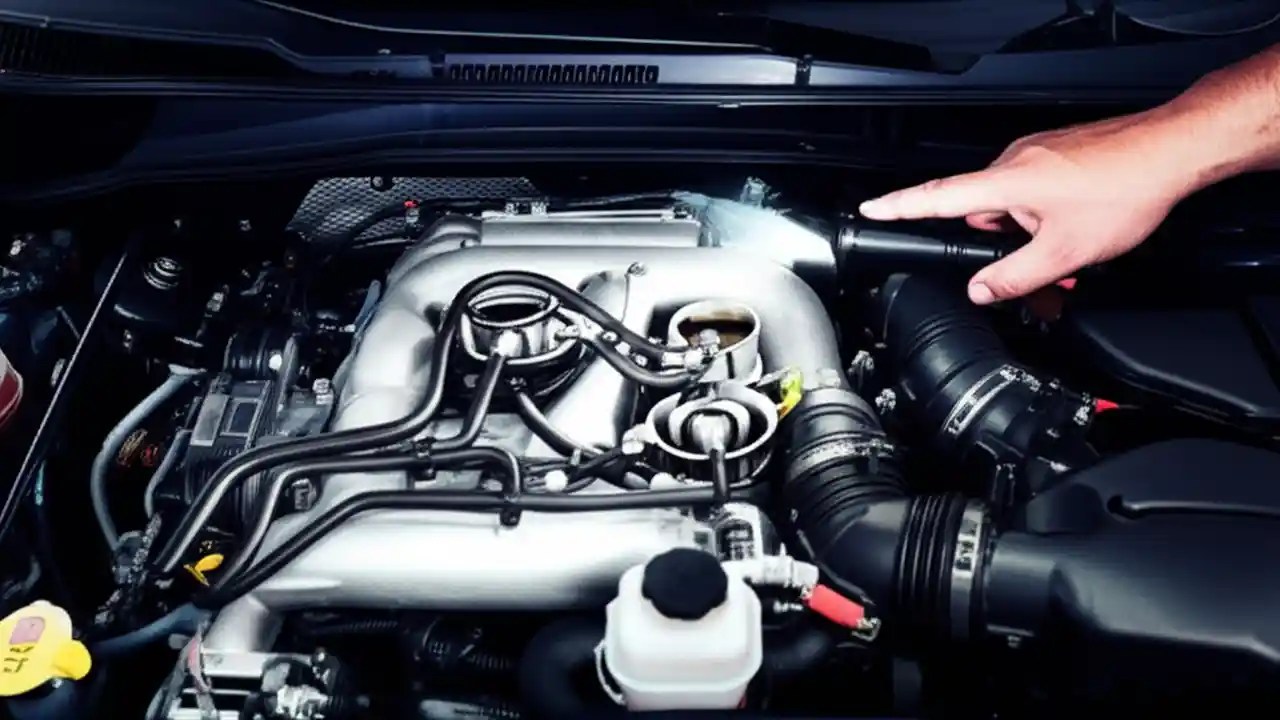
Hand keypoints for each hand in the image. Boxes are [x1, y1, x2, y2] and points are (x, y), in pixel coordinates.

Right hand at [858, 109, 1206, 304]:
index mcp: (1005, 183)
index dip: (898, 206)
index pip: (935, 198)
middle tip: (1033, 271)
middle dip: (1000, 244)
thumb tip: (981, 292)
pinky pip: (1035, 191)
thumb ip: (1015, 277)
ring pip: (1013, 205)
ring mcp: (1038, 154)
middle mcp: (1015, 161)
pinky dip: (1046, 216)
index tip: (871, 209)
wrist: (1172, 151)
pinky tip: (1078, 229)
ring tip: (1067, 253)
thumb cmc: (1125, 189)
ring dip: (1029, 233)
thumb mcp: (1066, 252)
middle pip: (982, 212)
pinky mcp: (1058, 154)